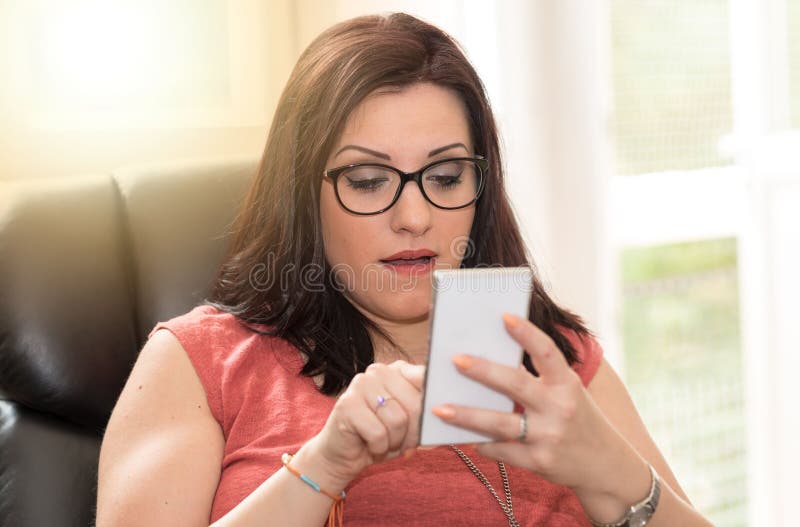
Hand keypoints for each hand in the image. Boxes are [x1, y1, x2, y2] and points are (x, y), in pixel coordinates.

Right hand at [307, 360, 424, 487]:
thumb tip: (448, 412)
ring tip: (384, 442)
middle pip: (416, 404)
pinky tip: (369, 444)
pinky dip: (378, 447)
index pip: (427, 380)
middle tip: (403, 444)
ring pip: (398, 420)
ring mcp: (361, 384)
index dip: (434, 408)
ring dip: (394, 442)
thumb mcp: (410, 423)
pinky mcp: (347, 404)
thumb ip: (426, 412)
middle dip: (413, 433)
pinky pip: (378, 433)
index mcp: (398, 369)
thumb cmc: (380, 437)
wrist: (342, 455)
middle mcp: (379, 371)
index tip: (433, 425)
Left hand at [431, 314, 635, 494]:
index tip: (504, 316)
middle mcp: (559, 408)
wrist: (606, 466)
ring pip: (501, 423)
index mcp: (567, 384)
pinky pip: (503, 451)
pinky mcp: (540, 462)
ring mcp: (549, 436)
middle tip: (455, 359)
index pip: (547, 352)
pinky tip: (466, 438)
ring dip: (467, 415)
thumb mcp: (568, 392)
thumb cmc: (577, 418)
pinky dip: (483, 444)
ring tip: (439, 408)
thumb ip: (538, 377)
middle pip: (516, 384)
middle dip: (483, 371)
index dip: (527, 333)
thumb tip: (490, 356)